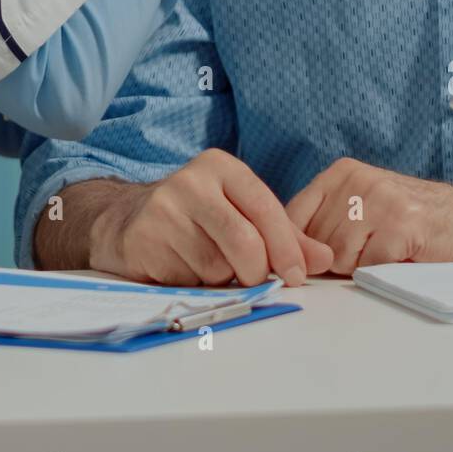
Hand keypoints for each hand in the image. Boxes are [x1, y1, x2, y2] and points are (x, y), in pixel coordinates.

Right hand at [89, 149, 334, 286]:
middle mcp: (191, 181)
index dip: (286, 246)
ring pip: (215, 266)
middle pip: (244, 242)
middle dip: (255, 271)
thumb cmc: (195, 218)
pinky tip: (181, 267)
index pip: (264, 207)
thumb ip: (284, 236)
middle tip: (252, 279)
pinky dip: (193, 285)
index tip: (297, 276)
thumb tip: (325, 258)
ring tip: (204, 264)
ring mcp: (164, 207)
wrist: (126, 220)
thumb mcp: (240, 214)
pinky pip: (186, 279)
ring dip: (220, 279)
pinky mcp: (144, 237)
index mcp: (221, 166)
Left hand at [286, 157, 452, 272]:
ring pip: (337, 256)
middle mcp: (356, 178)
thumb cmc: (419, 225)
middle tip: (370, 253)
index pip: (289, 216)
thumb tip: (282, 260)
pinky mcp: (400, 222)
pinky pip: (367, 266)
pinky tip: (405, 254)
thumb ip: (325, 227)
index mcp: (342, 172)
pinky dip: (384, 271)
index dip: (295, 250)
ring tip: (390, 250)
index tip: (304, 268)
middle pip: (312, 242)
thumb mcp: (364, 213)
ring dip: (360, 266)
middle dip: (333, 262)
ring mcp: (379, 198)